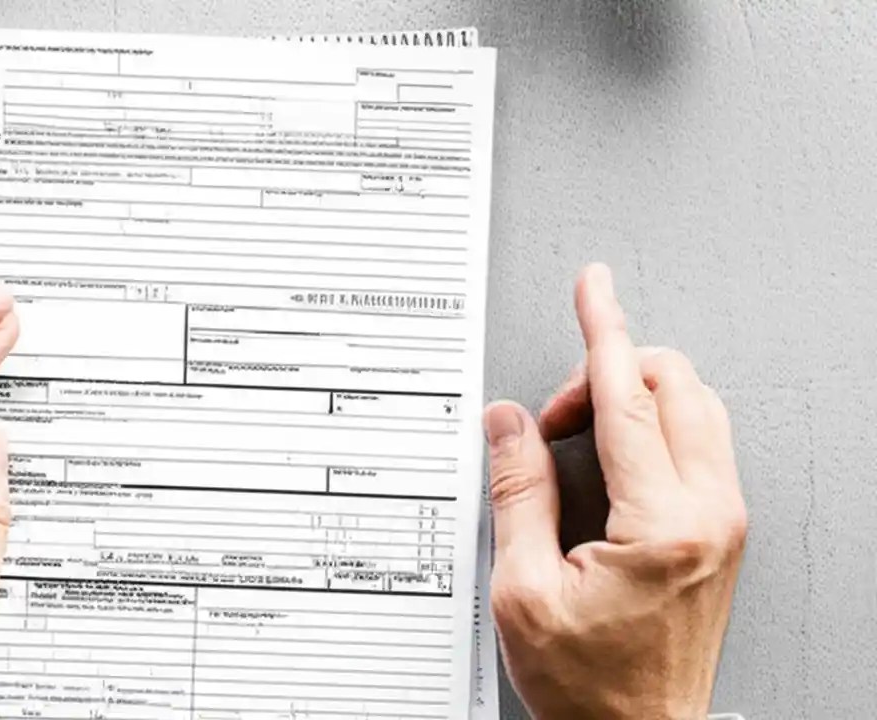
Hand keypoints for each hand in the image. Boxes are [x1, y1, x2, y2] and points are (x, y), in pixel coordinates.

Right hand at [484, 264, 746, 719]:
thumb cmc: (589, 686)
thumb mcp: (525, 589)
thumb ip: (517, 492)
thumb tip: (507, 424)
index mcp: (663, 525)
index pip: (628, 398)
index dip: (601, 331)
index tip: (593, 288)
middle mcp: (710, 513)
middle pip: (673, 385)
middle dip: (609, 373)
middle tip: (552, 415)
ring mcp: (725, 521)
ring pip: (694, 406)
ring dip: (633, 397)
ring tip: (576, 436)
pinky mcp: (722, 530)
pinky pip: (699, 440)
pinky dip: (652, 425)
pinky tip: (611, 456)